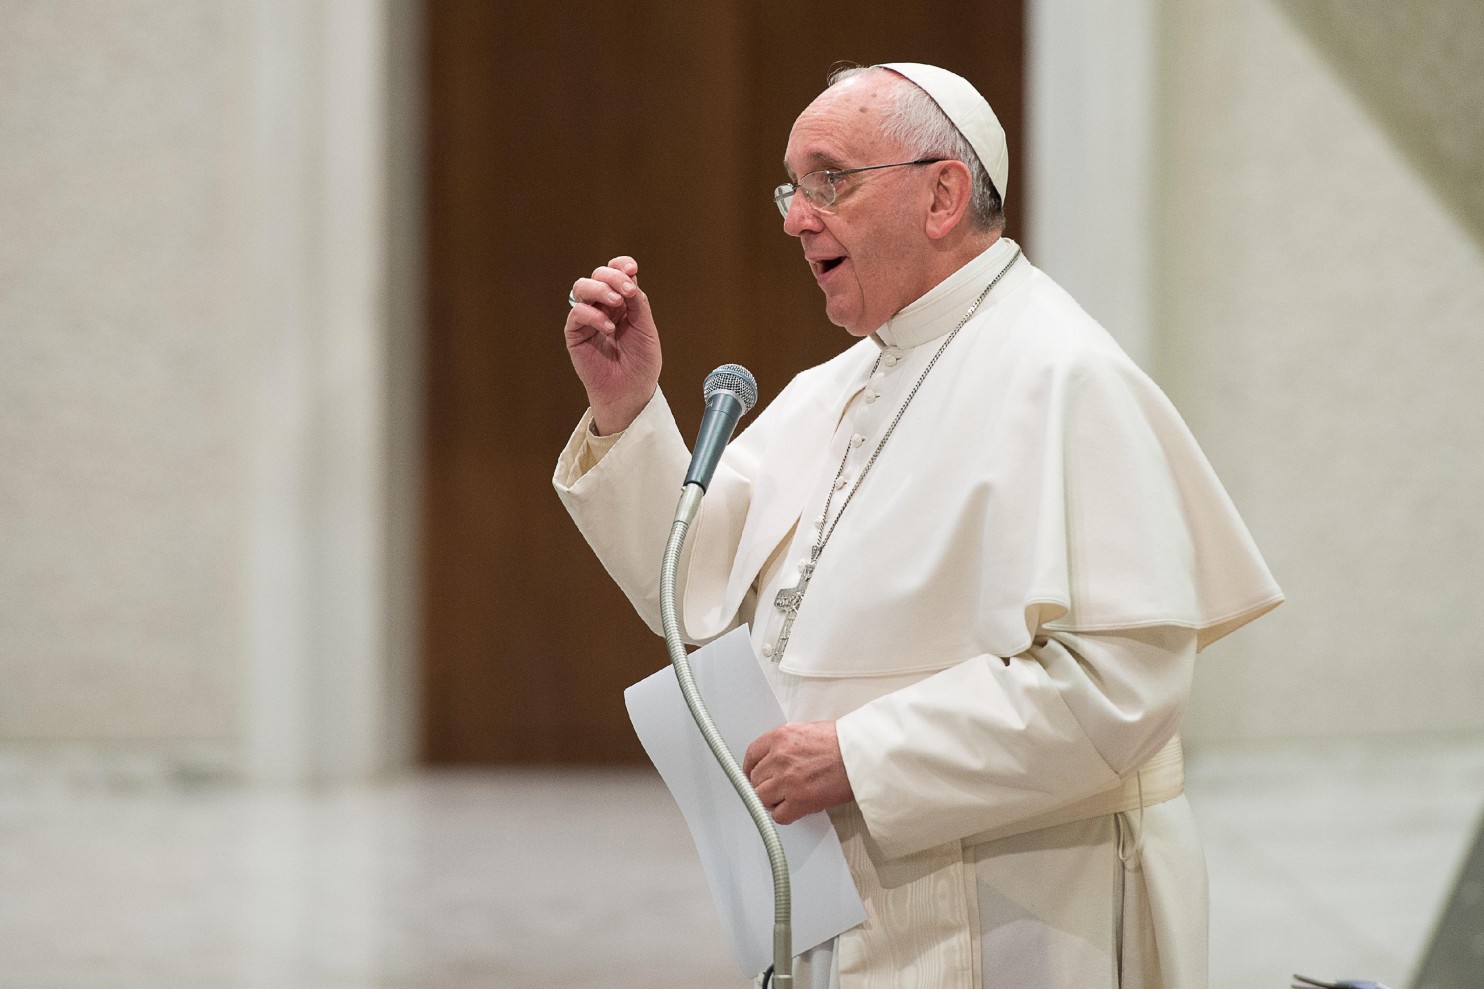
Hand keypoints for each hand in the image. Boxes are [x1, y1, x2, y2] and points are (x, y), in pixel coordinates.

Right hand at [565, 256, 662, 434]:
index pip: (615, 272)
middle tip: (627, 292)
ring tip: (618, 304)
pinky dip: (593, 315)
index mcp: (622, 302)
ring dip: (600, 290)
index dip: (620, 265)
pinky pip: (577, 314)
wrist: (632, 392)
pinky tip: (609, 328)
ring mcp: (587, 319)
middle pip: (598, 275)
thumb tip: (629, 279)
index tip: (632, 268)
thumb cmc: (641, 364)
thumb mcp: (646, 329)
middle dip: (612, 277)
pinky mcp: (575, 334)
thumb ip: (638, 303)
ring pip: (582, 288)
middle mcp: (602, 306)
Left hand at [743, 721, 853, 824]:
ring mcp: (787, 780)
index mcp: (781, 737)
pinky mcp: (799, 801)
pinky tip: (794, 808)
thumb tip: (774, 758)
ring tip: (786, 798)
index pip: (752, 754)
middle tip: (776, 788)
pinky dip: (784, 815)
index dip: (750, 767)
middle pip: (755, 779)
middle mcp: (780, 758)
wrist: (862, 756)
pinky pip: (779, 815)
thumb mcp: (807, 731)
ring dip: (772, 800)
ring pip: (762, 798)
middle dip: (764, 785)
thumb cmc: (843, 743)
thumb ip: (787, 744)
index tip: (753, 774)